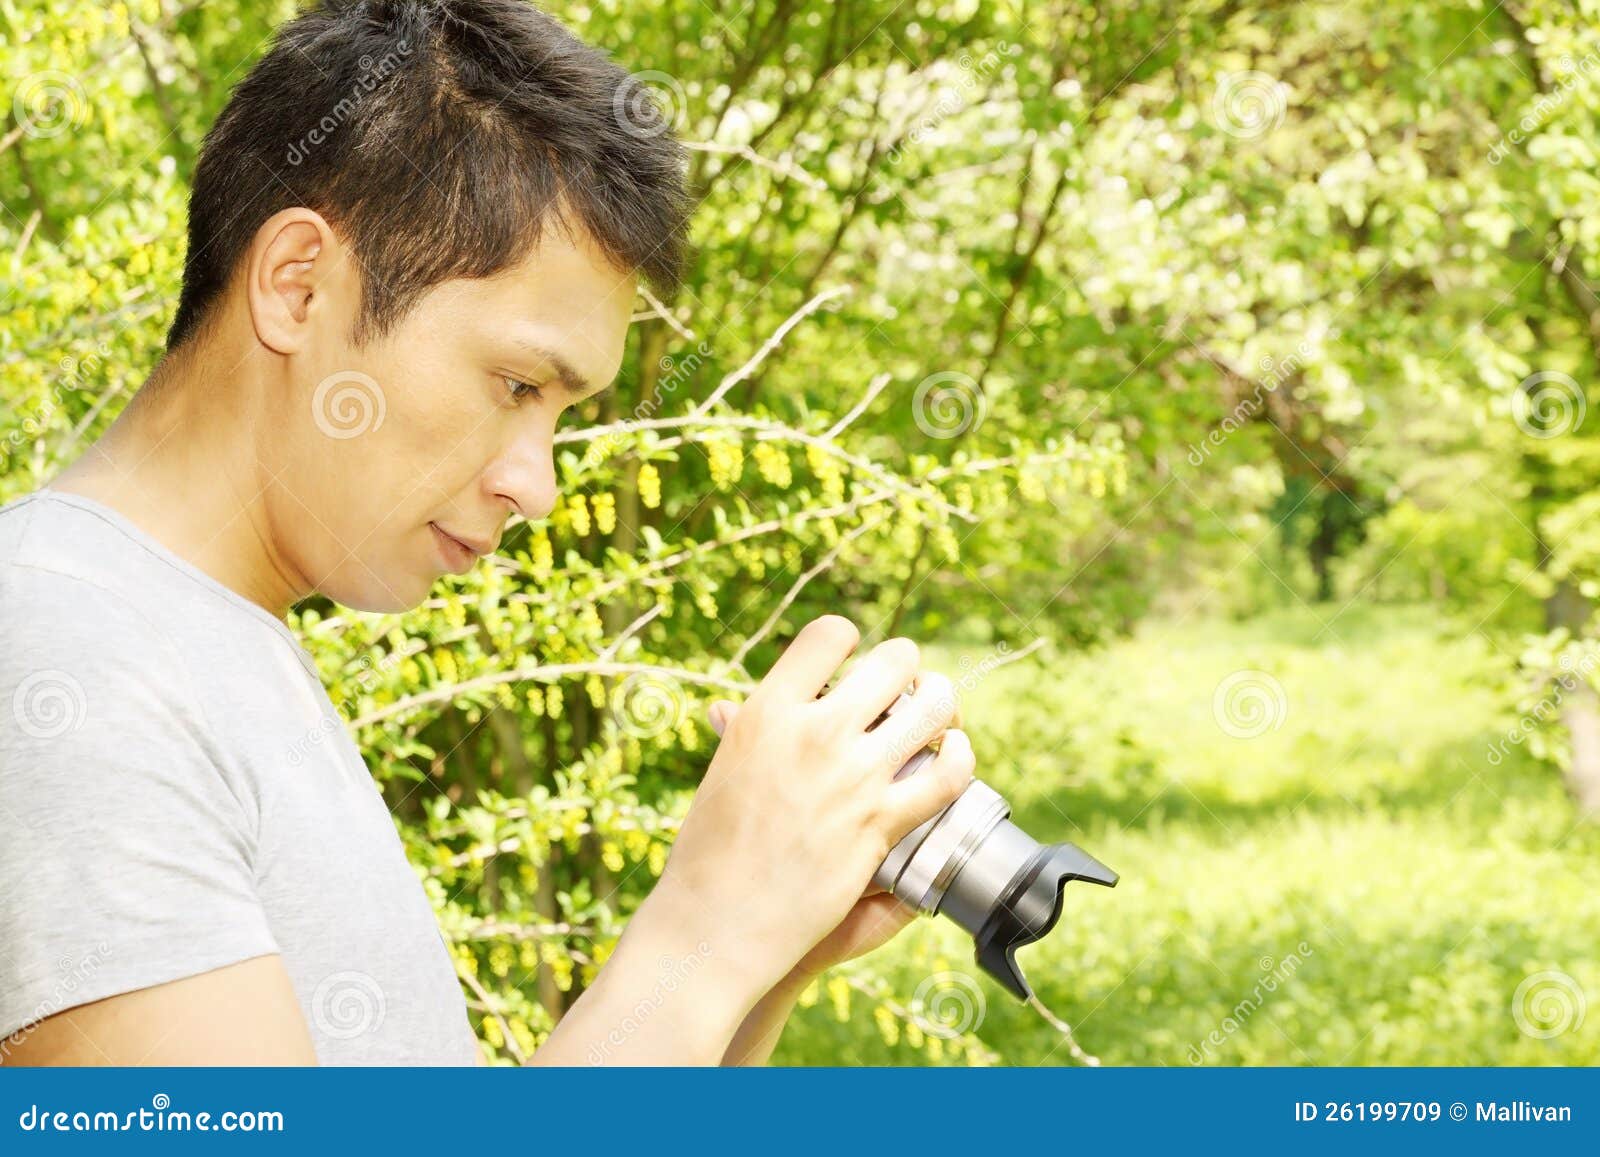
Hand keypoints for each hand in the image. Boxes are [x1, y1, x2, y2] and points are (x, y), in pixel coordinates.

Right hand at [658, 616, 972, 1001]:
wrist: (715, 923)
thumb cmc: (708, 852)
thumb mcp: (720, 775)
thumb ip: (742, 736)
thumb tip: (730, 709)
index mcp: (767, 711)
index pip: (829, 635)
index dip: (849, 640)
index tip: (852, 660)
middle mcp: (814, 733)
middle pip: (895, 661)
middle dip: (907, 669)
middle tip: (905, 688)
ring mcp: (852, 777)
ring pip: (934, 708)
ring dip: (944, 705)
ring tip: (940, 715)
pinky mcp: (880, 824)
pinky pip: (947, 776)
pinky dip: (960, 759)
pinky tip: (954, 757)